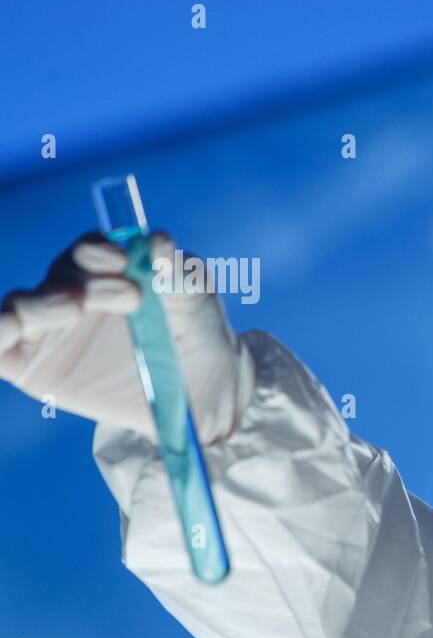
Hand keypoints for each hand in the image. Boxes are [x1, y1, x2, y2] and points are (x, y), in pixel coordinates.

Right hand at [0, 231, 251, 444]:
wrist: (207, 397)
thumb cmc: (202, 339)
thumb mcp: (199, 304)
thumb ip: (180, 274)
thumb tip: (160, 240)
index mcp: (111, 272)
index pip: (90, 249)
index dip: (98, 249)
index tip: (123, 260)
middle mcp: (74, 296)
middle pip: (58, 273)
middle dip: (83, 277)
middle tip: (128, 297)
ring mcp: (51, 331)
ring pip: (21, 305)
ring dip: (39, 304)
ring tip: (73, 308)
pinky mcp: (34, 367)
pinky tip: (8, 329)